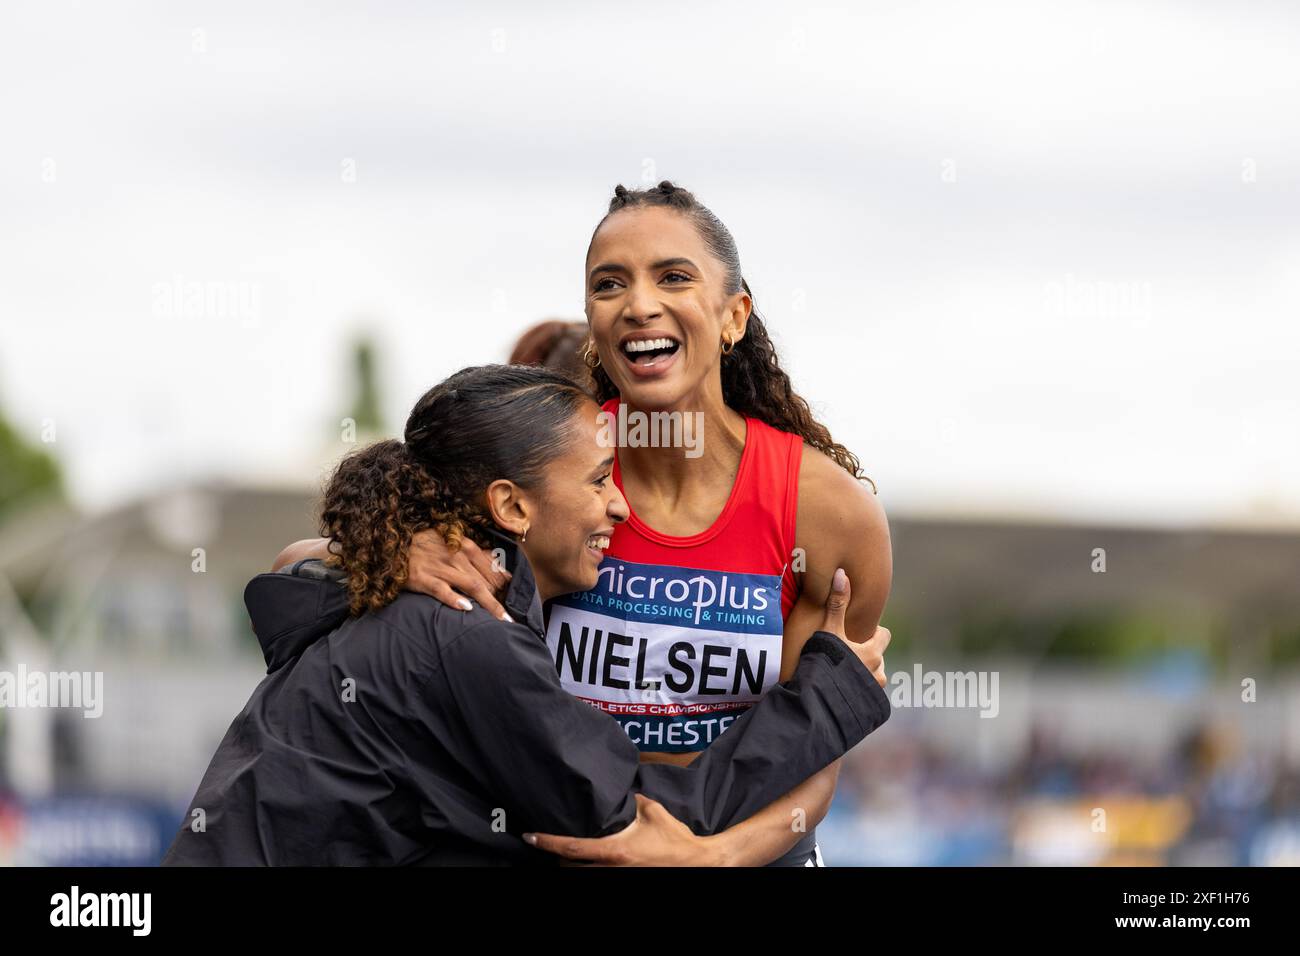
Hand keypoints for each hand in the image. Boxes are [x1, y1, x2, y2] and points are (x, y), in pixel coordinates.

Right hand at [406, 529, 511, 620]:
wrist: (394, 544)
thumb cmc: (427, 546)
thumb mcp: (453, 543)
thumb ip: (478, 556)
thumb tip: (504, 571)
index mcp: (465, 546)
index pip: (492, 568)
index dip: (505, 585)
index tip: (514, 599)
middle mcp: (456, 556)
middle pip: (485, 580)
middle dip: (500, 600)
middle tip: (509, 619)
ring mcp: (440, 568)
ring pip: (471, 585)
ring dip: (488, 603)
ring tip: (501, 620)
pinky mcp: (423, 578)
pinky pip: (441, 589)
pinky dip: (454, 598)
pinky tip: (467, 608)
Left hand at [523, 794, 722, 866]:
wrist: (698, 863)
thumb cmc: (675, 838)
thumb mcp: (651, 811)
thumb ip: (631, 801)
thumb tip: (619, 791)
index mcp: (615, 851)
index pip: (572, 848)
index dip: (547, 843)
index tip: (530, 837)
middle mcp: (612, 870)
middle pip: (570, 868)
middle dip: (558, 857)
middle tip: (548, 844)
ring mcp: (619, 881)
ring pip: (583, 877)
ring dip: (573, 866)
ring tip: (565, 854)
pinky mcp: (628, 883)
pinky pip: (600, 879)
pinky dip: (590, 871)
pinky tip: (589, 863)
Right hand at [822, 568, 889, 687]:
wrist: (819, 699)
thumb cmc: (825, 663)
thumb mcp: (829, 631)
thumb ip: (836, 604)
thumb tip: (842, 574)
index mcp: (873, 653)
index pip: (884, 635)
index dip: (873, 632)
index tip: (857, 633)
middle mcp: (878, 673)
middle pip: (878, 657)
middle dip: (866, 654)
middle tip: (846, 653)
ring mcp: (873, 692)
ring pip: (873, 677)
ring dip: (862, 674)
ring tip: (842, 673)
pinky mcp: (866, 708)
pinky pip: (866, 695)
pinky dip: (856, 691)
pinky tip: (841, 689)